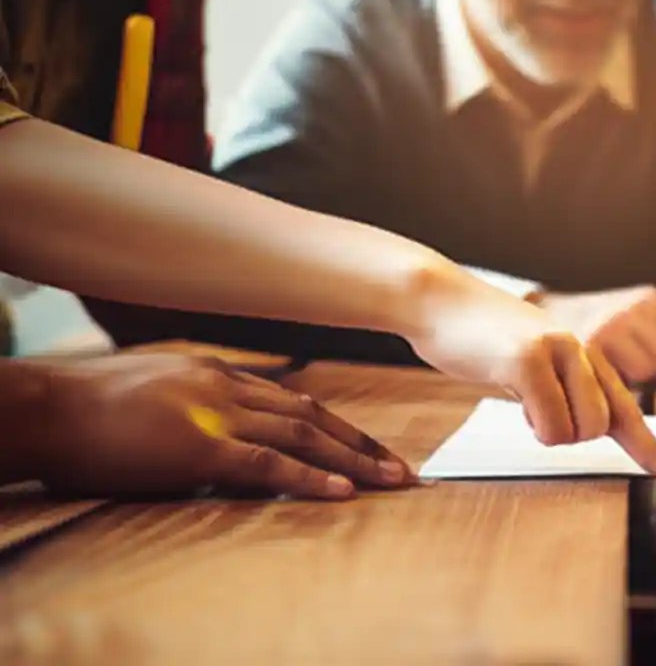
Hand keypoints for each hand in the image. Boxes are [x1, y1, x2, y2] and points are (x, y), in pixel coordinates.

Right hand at [31, 354, 414, 498]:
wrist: (43, 408)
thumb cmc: (87, 407)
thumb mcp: (154, 393)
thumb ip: (196, 408)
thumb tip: (222, 438)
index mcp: (216, 373)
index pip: (295, 400)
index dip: (338, 425)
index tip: (369, 445)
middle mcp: (226, 387)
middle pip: (313, 415)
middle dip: (362, 443)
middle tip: (401, 467)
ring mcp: (214, 414)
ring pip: (303, 437)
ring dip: (354, 461)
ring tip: (391, 481)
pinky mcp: (197, 447)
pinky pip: (268, 463)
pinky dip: (310, 478)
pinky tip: (344, 492)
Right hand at [407, 274, 655, 482]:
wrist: (439, 300)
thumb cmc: (481, 339)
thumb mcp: (534, 365)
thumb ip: (565, 390)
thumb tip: (587, 427)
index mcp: (587, 355)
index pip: (631, 412)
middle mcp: (582, 350)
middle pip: (604, 428)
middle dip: (568, 434)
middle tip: (533, 408)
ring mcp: (559, 351)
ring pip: (580, 431)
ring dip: (546, 429)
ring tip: (519, 395)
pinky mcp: (530, 360)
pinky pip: (550, 424)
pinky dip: (531, 424)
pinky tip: (509, 390)